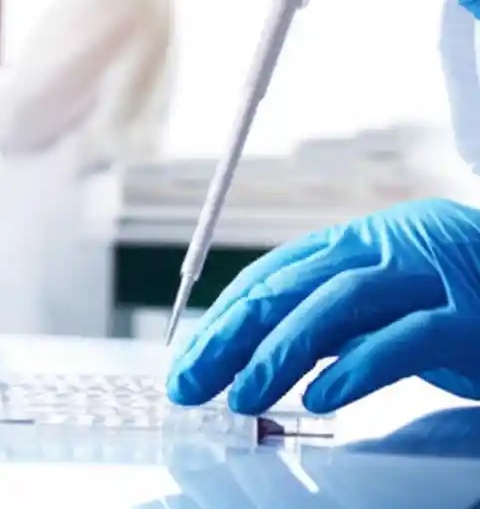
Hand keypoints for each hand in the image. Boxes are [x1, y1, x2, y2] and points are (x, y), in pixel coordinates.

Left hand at [168, 198, 479, 414]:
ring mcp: (438, 277)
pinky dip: (357, 368)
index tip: (190, 360)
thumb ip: (337, 323)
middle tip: (191, 383)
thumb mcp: (394, 310)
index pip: (276, 274)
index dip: (227, 318)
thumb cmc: (474, 314)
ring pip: (338, 304)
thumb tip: (256, 357)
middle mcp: (396, 247)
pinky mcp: (476, 318)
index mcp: (368, 242)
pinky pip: (407, 339)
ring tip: (241, 396)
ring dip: (279, 353)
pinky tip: (319, 399)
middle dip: (231, 337)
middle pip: (293, 286)